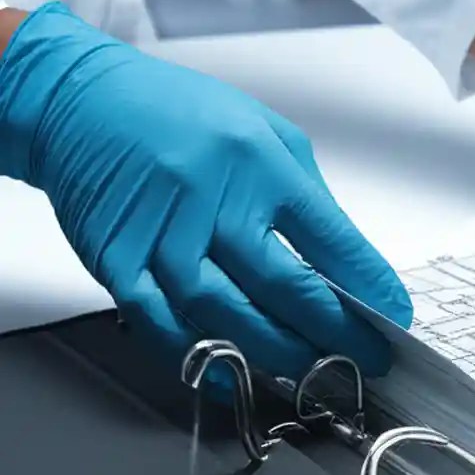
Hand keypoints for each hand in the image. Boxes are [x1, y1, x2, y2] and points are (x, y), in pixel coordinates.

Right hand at [0, 3, 410, 388]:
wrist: (80, 97)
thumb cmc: (181, 111)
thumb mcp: (266, 131)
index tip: (394, 316)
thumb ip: (304, 195)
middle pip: (283, 285)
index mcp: (261, 164)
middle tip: (366, 359)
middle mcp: (213, 200)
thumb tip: (344, 261)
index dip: (369, 286)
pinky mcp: (116, 259)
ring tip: (313, 374)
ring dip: (274, 353)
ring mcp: (161, 234)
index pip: (331, 238)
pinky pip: (160, 324)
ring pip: (225, 313)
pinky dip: (200, 357)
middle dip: (334, 333)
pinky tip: (234, 377)